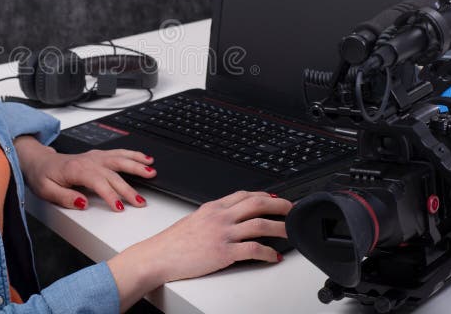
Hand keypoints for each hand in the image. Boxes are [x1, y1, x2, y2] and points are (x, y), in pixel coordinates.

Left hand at [13, 136, 155, 210]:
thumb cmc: (43, 176)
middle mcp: (88, 161)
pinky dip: (133, 155)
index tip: (120, 207)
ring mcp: (95, 157)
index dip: (110, 195)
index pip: (98, 182)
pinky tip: (146, 158)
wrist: (39, 161)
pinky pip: (119, 153)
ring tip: (152, 171)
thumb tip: (83, 204)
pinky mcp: (98, 156)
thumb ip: (65, 198)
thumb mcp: (46, 191)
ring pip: (120, 159)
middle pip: (113, 173)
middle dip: (129, 188)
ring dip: (136, 165)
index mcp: (76, 169)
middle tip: (141, 201)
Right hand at [107, 191, 291, 310]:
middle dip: (279, 205)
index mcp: (212, 207)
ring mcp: (222, 233)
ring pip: (260, 224)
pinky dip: (268, 252)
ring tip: (291, 232)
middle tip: (292, 210)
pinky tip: (274, 256)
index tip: (276, 199)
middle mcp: (219, 217)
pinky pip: (253, 249)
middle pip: (256, 203)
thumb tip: (228, 218)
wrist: (158, 255)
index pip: (244, 195)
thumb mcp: (193, 220)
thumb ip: (212, 217)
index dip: (264, 195)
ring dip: (279, 227)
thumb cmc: (172, 242)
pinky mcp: (223, 252)